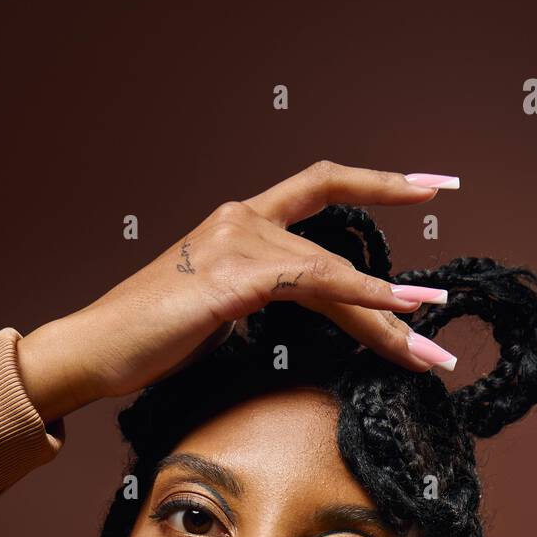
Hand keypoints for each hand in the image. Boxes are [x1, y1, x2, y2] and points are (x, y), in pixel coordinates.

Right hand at [15, 159, 458, 421]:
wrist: (91, 352)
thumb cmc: (147, 343)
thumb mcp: (218, 317)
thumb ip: (258, 305)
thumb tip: (298, 326)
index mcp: (239, 224)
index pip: (321, 189)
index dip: (379, 184)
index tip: (431, 189)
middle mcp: (241, 219)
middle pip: (337, 236)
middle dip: (396, 269)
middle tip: (445, 305)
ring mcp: (235, 242)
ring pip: (331, 271)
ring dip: (387, 311)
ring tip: (429, 343)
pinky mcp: (231, 276)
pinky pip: (311, 283)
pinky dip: (358, 298)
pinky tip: (394, 313)